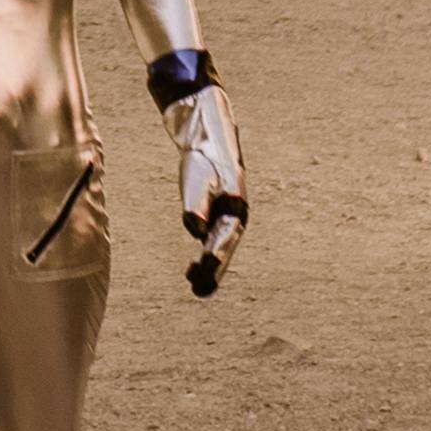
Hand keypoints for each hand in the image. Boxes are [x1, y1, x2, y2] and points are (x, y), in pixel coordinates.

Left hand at [174, 83, 245, 290]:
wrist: (208, 139)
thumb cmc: (204, 160)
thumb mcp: (198, 180)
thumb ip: (197, 204)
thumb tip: (194, 229)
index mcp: (235, 207)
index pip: (224, 237)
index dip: (215, 256)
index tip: (203, 272)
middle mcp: (234, 215)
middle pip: (224, 247)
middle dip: (214, 270)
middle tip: (199, 291)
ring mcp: (226, 216)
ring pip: (219, 247)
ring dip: (210, 268)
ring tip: (196, 287)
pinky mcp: (216, 215)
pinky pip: (213, 241)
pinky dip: (205, 256)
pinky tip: (194, 270)